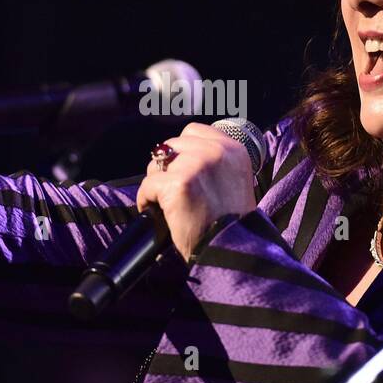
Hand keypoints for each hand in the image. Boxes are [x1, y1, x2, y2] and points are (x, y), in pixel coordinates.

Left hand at [135, 122, 257, 260]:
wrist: (231, 251)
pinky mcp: (178, 182)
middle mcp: (216, 151)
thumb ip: (215, 161)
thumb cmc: (230, 222)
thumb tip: (180, 153)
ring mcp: (196, 164)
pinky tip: (160, 214)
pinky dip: (147, 200)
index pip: (193, 131)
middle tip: (174, 191)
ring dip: (157, 183)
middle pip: (172, 145)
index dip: (182, 151)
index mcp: (233, 149)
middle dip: (167, 167)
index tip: (182, 171)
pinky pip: (148, 185)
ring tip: (168, 203)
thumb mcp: (235, 179)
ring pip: (157, 163)